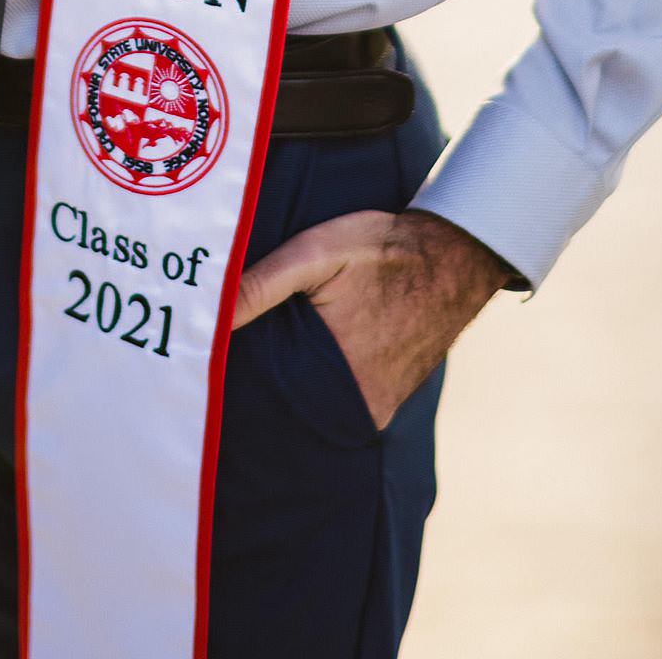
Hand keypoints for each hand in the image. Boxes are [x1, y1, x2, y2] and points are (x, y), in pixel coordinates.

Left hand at [231, 209, 513, 429]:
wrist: (455, 256)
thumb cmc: (385, 250)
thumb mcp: (318, 252)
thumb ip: (263, 284)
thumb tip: (209, 315)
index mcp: (332, 375)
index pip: (264, 397)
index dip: (234, 386)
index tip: (206, 375)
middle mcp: (356, 407)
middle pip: (287, 409)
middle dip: (259, 393)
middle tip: (225, 373)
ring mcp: (375, 410)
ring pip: (312, 410)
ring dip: (289, 393)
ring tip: (265, 369)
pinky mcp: (386, 403)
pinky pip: (339, 405)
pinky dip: (318, 390)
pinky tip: (307, 366)